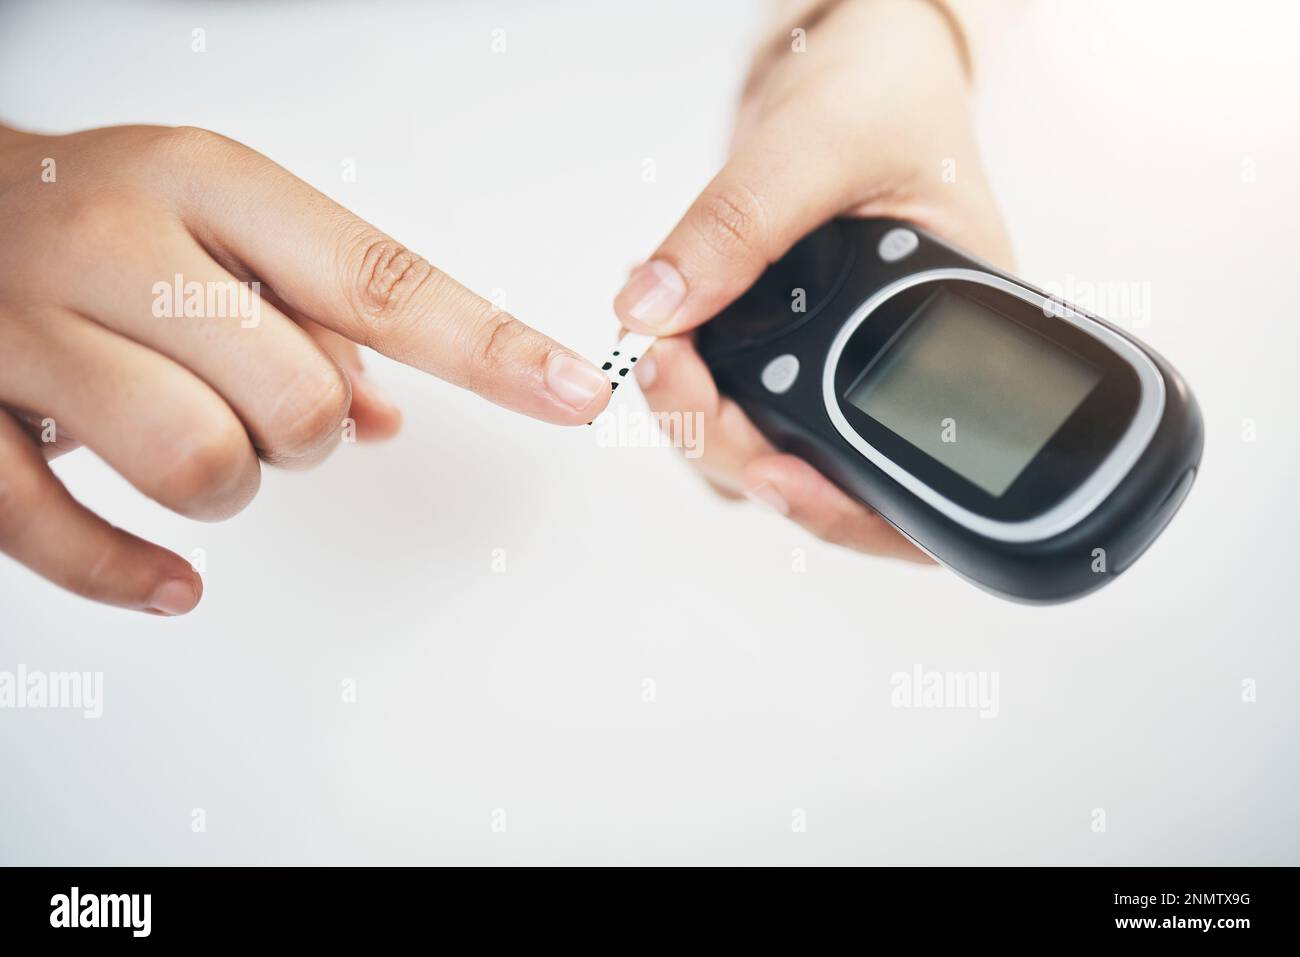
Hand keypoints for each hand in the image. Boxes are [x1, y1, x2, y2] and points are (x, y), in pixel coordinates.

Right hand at [0, 123, 610, 613]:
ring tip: (200, 444)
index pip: (384, 281)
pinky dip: (132, 571)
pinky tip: (172, 578)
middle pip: (298, 398)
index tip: (577, 392)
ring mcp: (28, 332)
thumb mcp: (219, 220)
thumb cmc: (103, 213)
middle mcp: (120, 246)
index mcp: (206, 184)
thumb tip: (386, 413)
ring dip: (232, 486)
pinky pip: (64, 532)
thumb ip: (317, 315)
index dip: (492, 349)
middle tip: (267, 407)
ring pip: (201, 465)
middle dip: (310, 435)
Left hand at [613, 0, 1012, 562]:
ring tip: (659, 355)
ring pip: (767, 451)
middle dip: (738, 455)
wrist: (860, 60)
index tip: (769, 472)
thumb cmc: (885, 90)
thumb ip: (739, 224)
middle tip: (672, 380)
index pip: (913, 472)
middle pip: (820, 477)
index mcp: (952, 333)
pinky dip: (691, 387)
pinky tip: (668, 334)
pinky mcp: (785, 346)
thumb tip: (653, 304)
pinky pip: (735, 401)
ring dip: (703, 428)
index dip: (841, 504)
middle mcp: (893, 365)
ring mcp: (836, 362)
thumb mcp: (817, 144)